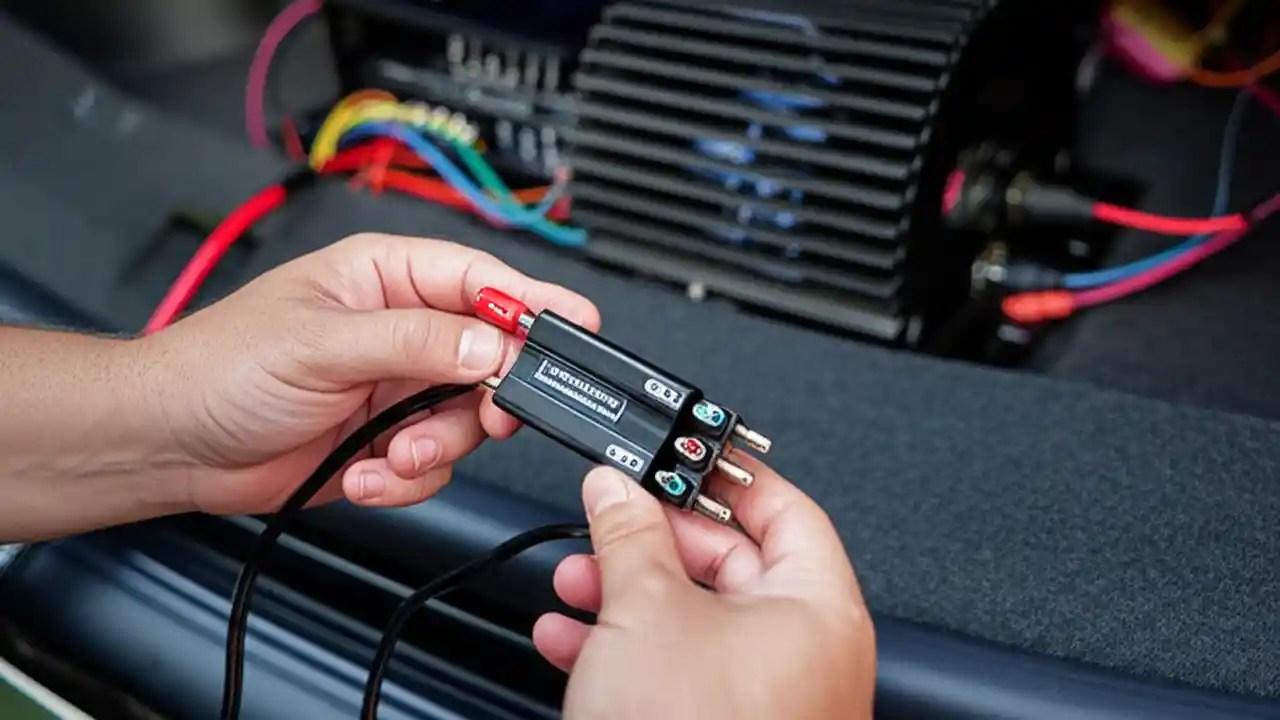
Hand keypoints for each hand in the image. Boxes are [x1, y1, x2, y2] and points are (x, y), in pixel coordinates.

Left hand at [144, 233, 598, 515]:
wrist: (170, 445)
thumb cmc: (219, 367)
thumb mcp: (323, 344)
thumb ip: (415, 343)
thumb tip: (491, 346)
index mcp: (386, 278)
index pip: (481, 281)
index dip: (532, 304)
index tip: (574, 329)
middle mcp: (401, 329)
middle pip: (490, 357)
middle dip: (486, 397)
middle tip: (486, 417)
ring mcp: (396, 386)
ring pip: (468, 418)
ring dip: (434, 448)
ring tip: (389, 455)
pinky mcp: (387, 437)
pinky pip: (434, 463)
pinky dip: (403, 478)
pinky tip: (361, 472)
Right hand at [533, 457, 875, 719]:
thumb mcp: (646, 611)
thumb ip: (630, 534)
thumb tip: (618, 488)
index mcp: (816, 608)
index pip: (785, 508)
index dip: (726, 477)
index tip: (679, 459)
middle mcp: (805, 653)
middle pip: (731, 564)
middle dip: (654, 544)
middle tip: (608, 523)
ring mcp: (769, 698)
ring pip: (694, 620)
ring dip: (627, 595)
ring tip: (576, 583)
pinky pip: (680, 670)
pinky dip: (629, 649)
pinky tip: (573, 641)